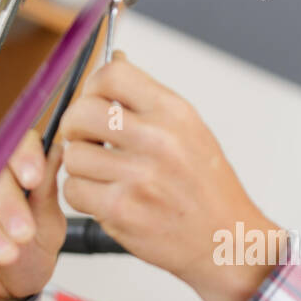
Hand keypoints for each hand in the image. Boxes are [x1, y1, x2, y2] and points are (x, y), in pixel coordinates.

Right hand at [0, 128, 66, 300]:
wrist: (3, 294)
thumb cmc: (28, 255)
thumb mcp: (49, 227)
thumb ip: (48, 193)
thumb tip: (56, 152)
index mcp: (15, 171)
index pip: (16, 144)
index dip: (24, 156)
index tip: (33, 178)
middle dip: (7, 204)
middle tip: (22, 233)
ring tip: (4, 256)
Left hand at [58, 52, 279, 300]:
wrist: (226, 241)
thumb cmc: (209, 190)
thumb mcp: (192, 131)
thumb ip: (149, 101)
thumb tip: (114, 59)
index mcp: (175, 113)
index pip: (112, 74)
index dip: (92, 87)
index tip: (93, 102)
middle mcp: (158, 140)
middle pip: (81, 112)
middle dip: (75, 127)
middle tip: (86, 140)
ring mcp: (138, 177)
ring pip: (73, 154)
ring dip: (80, 166)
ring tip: (104, 175)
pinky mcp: (122, 210)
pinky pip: (74, 190)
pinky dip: (83, 195)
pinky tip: (105, 197)